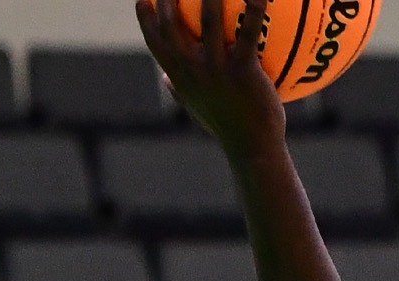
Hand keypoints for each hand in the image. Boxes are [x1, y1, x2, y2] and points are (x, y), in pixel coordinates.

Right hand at [136, 0, 284, 156]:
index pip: (154, 41)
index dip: (145, 16)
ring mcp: (216, 68)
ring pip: (208, 20)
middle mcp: (192, 69)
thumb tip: (166, 79)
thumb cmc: (227, 126)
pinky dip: (254, 9)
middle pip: (172, 23)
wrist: (252, 148)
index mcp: (179, 76)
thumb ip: (180, 90)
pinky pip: (248, 32)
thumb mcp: (198, 107)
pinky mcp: (242, 70)